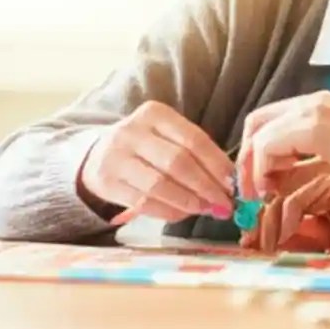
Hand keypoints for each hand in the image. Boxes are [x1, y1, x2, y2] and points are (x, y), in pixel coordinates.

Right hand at [78, 101, 234, 221]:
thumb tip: (227, 184)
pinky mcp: (107, 183)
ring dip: (189, 202)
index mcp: (155, 114)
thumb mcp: (167, 137)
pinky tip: (183, 214)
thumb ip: (195, 154)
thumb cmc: (145, 147)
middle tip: (224, 203)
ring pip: (160, 185)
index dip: (217, 164)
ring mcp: (116, 157)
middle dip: (206, 186)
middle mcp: (133, 131)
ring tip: (206, 210)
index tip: (233, 183)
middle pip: (178, 162)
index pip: (194, 139)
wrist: (96, 155)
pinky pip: (144, 202)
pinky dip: (168, 211)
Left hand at [236, 91, 329, 198]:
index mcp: (316, 104)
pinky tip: (271, 187)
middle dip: (246, 156)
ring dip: (252, 166)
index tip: (258, 179)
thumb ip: (301, 162)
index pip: (269, 119)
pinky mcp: (312, 127)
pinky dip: (262, 168)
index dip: (255, 149)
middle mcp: (310, 100)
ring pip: (259, 134)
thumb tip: (272, 178)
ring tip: (261, 192)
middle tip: (250, 187)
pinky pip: (268, 145)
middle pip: (256, 121)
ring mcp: (311, 110)